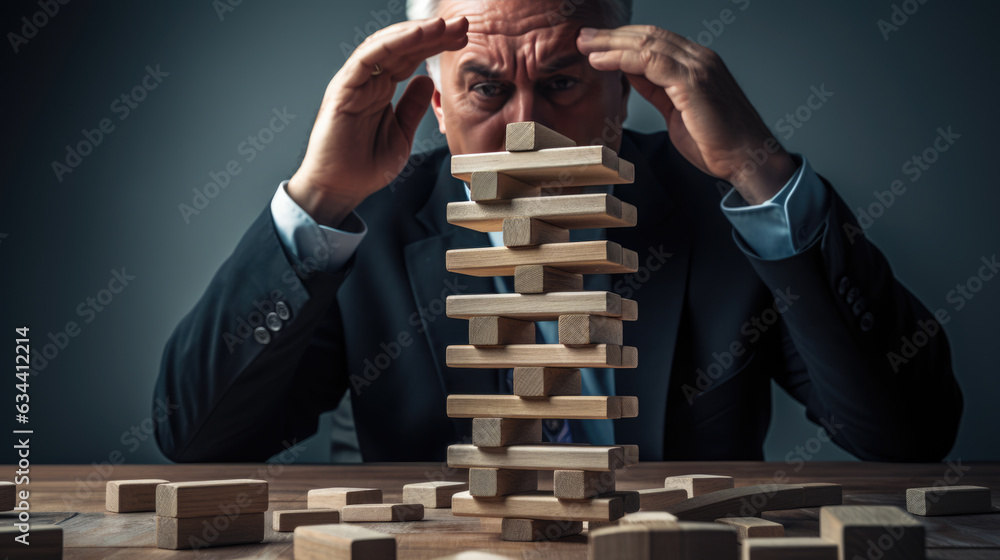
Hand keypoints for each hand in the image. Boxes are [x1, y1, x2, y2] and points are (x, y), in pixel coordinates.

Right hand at [288, 17, 468, 225]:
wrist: (339, 190)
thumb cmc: (364, 167)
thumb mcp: (401, 134)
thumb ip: (412, 107)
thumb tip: (426, 79)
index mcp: (381, 90)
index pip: (411, 58)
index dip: (436, 45)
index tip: (463, 39)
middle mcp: (368, 81)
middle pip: (402, 47)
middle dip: (433, 33)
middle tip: (462, 24)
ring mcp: (355, 82)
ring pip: (386, 45)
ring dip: (416, 32)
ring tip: (444, 25)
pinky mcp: (344, 88)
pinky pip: (368, 57)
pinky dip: (393, 43)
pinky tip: (417, 34)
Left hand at [577, 25, 795, 204]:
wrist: (747, 159)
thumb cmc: (717, 143)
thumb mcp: (677, 111)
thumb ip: (657, 90)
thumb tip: (632, 74)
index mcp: (697, 64)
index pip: (656, 40)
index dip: (623, 40)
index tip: (596, 44)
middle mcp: (699, 58)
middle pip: (649, 35)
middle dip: (612, 35)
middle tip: (583, 36)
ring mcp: (698, 67)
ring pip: (647, 43)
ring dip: (611, 43)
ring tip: (585, 45)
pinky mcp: (693, 81)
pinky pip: (650, 61)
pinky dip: (621, 58)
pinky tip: (601, 61)